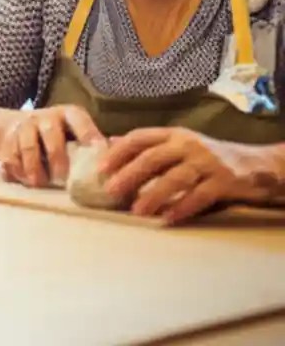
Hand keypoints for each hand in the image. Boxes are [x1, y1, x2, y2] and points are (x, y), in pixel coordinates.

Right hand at [0, 104, 103, 187]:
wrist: (20, 124)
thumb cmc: (60, 134)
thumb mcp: (77, 131)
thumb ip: (96, 141)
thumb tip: (119, 150)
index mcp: (67, 114)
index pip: (78, 120)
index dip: (88, 134)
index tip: (96, 151)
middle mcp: (44, 117)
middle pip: (50, 133)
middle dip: (56, 157)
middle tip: (61, 179)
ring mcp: (23, 126)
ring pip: (27, 146)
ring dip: (33, 167)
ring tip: (39, 184)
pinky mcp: (6, 140)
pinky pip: (9, 156)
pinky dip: (16, 170)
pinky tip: (24, 180)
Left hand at [99, 127, 272, 223]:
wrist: (254, 165)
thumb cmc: (208, 157)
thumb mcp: (178, 144)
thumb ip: (148, 144)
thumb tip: (110, 141)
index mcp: (174, 135)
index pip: (139, 138)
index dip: (117, 152)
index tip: (99, 168)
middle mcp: (189, 144)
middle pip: (152, 158)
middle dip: (129, 175)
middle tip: (110, 191)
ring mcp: (208, 162)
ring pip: (174, 178)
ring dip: (153, 195)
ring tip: (136, 211)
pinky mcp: (224, 181)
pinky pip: (200, 196)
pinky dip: (182, 207)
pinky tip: (168, 218)